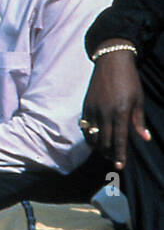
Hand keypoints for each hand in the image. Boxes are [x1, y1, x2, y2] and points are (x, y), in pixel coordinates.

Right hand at [82, 45, 150, 171]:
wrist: (111, 62)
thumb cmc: (129, 81)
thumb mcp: (138, 101)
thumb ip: (139, 121)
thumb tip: (144, 138)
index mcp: (120, 112)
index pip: (119, 140)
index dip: (119, 155)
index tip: (119, 166)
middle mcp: (104, 113)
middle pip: (104, 141)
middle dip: (108, 153)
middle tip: (113, 158)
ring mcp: (93, 109)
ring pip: (92, 135)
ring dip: (98, 146)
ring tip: (104, 150)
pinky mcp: (85, 105)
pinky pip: (85, 126)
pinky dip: (90, 135)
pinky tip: (96, 137)